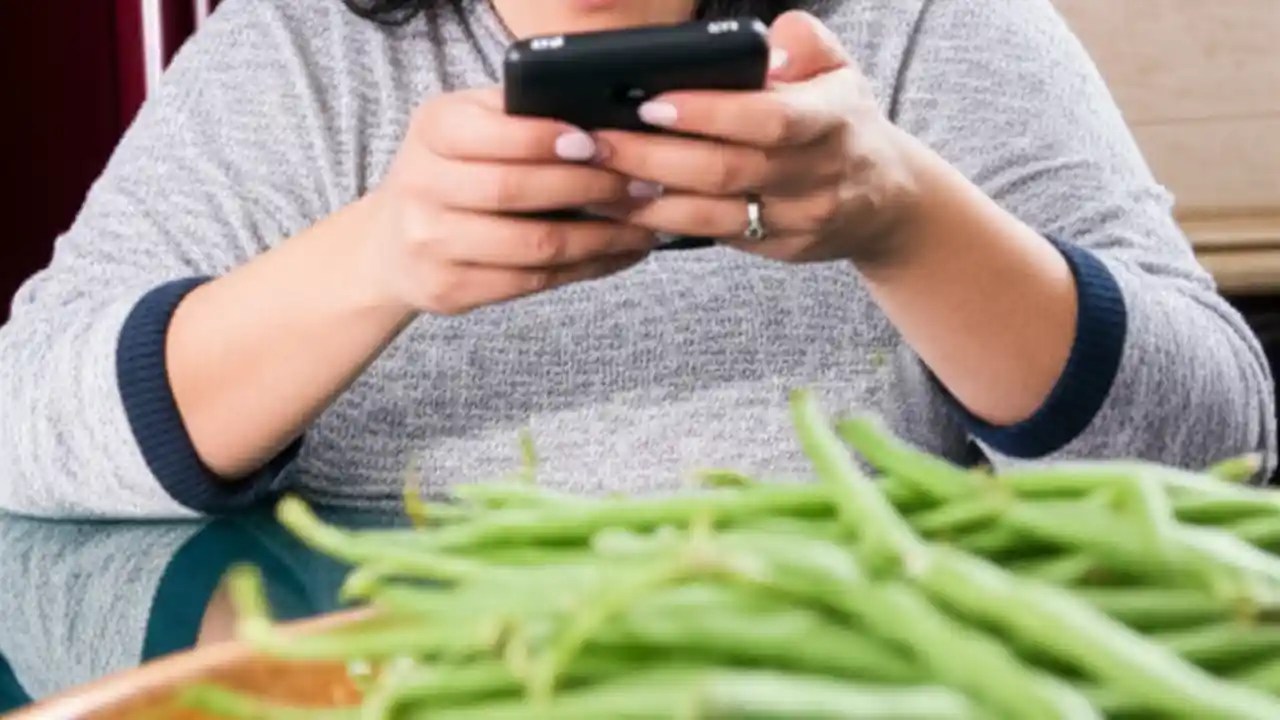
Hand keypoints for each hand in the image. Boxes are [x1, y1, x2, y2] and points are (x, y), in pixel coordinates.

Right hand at [364, 89, 659, 315]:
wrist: (390, 244)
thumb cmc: (449, 172)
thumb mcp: (467, 125)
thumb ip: (518, 115)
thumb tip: (603, 123)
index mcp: (433, 129)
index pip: (495, 133)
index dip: (549, 140)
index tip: (599, 144)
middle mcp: (423, 185)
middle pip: (515, 191)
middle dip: (590, 189)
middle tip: (640, 186)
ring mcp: (432, 244)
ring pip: (532, 246)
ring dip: (600, 238)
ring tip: (641, 226)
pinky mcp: (451, 290)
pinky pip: (532, 283)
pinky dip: (585, 269)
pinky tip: (616, 255)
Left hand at [588, 11, 922, 264]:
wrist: (885, 201)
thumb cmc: (844, 123)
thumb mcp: (841, 71)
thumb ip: (805, 42)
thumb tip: (767, 45)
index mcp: (832, 120)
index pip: (768, 118)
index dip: (708, 113)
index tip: (651, 102)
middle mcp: (816, 175)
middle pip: (726, 170)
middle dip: (653, 156)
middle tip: (595, 140)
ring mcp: (796, 219)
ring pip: (711, 215)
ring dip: (646, 199)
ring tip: (594, 177)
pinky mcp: (776, 249)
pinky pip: (711, 238)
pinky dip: (662, 222)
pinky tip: (621, 206)